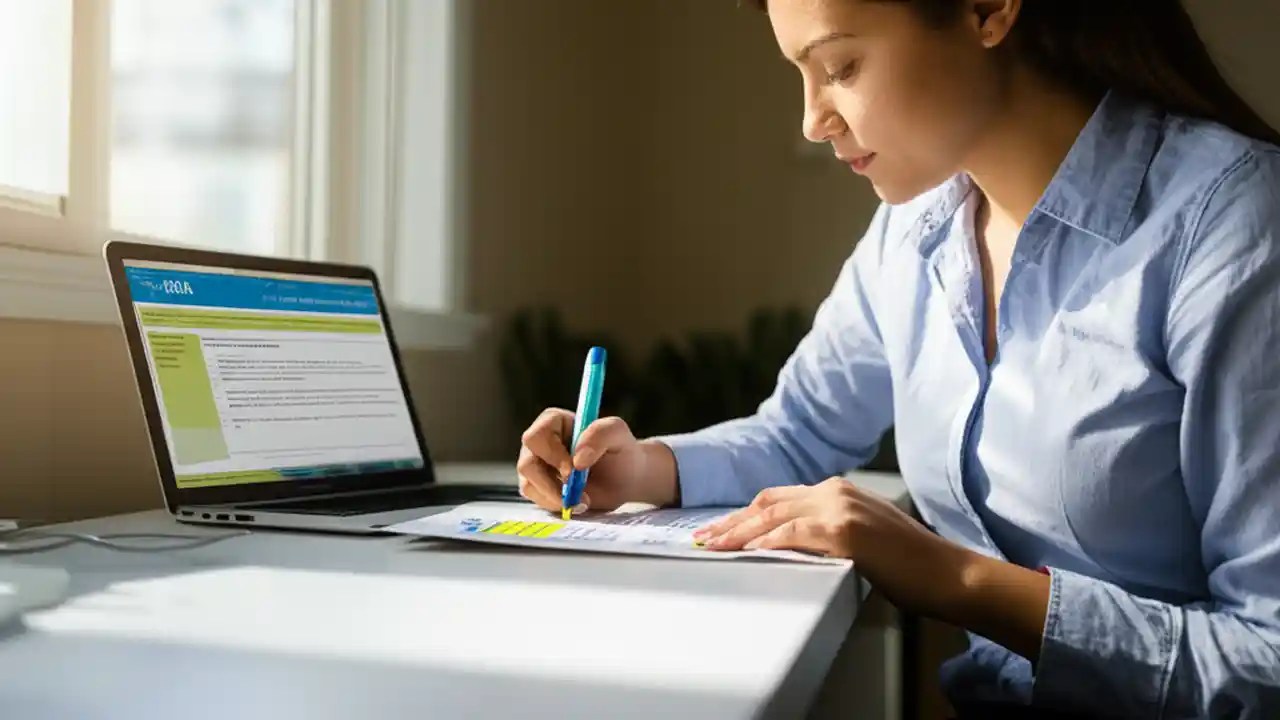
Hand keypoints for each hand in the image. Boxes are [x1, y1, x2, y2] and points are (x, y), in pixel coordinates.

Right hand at [516, 408, 678, 514]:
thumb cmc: (621, 451)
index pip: (537, 436)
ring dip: (555, 498)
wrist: (625, 479)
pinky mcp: (538, 487)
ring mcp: (536, 466)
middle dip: (550, 483)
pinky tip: (577, 504)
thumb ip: (600, 434)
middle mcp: (539, 443)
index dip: (551, 455)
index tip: (573, 471)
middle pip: (526, 463)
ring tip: (583, 500)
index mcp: (553, 422)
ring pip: (529, 485)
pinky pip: (536, 500)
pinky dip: (555, 506)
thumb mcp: (618, 433)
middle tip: (577, 493)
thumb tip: (577, 459)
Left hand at [693, 477, 976, 617]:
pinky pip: (795, 534)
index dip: (745, 514)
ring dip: (738, 534)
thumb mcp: (861, 536)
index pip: (778, 498)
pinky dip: (768, 542)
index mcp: (838, 489)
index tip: (720, 530)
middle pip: (768, 503)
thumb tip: (792, 544)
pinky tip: (749, 551)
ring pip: (774, 517)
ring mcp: (841, 508)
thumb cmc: (909, 564)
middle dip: (731, 522)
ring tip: (714, 548)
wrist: (948, 572)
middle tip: (704, 539)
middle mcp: (836, 491)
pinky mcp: (846, 532)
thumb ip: (827, 531)